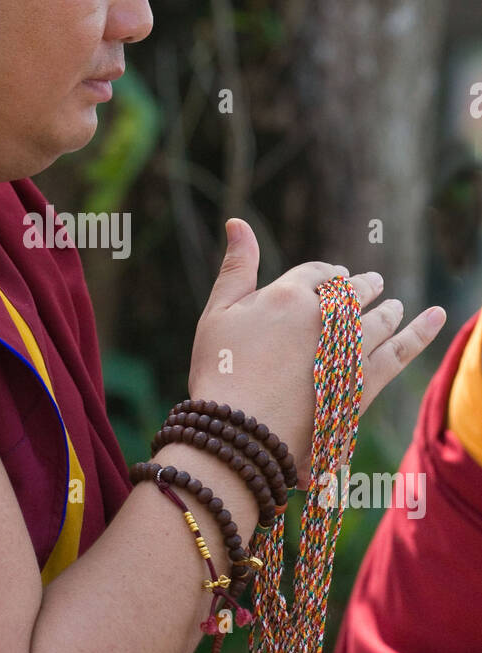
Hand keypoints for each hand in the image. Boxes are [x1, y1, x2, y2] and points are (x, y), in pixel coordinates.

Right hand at [188, 219, 445, 489]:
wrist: (241, 431)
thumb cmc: (220, 372)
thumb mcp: (218, 313)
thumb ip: (236, 267)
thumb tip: (238, 221)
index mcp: (289, 294)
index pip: (317, 274)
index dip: (326, 274)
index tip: (334, 276)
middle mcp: (325, 316)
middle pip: (352, 293)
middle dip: (363, 287)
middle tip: (373, 285)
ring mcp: (349, 349)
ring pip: (378, 319)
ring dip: (388, 308)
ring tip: (396, 306)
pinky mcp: (365, 382)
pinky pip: (401, 350)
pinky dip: (421, 332)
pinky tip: (436, 316)